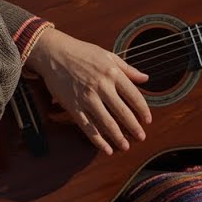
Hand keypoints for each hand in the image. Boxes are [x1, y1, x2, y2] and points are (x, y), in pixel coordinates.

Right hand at [26, 27, 151, 154]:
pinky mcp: (73, 106)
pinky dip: (98, 140)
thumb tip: (145, 78)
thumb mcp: (108, 55)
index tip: (147, 120)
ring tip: (125, 146)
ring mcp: (86, 98)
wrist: (54, 53)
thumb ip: (128, 69)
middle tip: (141, 137)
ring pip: (106, 123)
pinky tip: (106, 149)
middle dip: (134, 127)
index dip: (143, 110)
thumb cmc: (82, 52)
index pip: (134, 96)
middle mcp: (101, 86)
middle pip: (122, 112)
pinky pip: (88, 127)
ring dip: (118, 137)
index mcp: (112, 73)